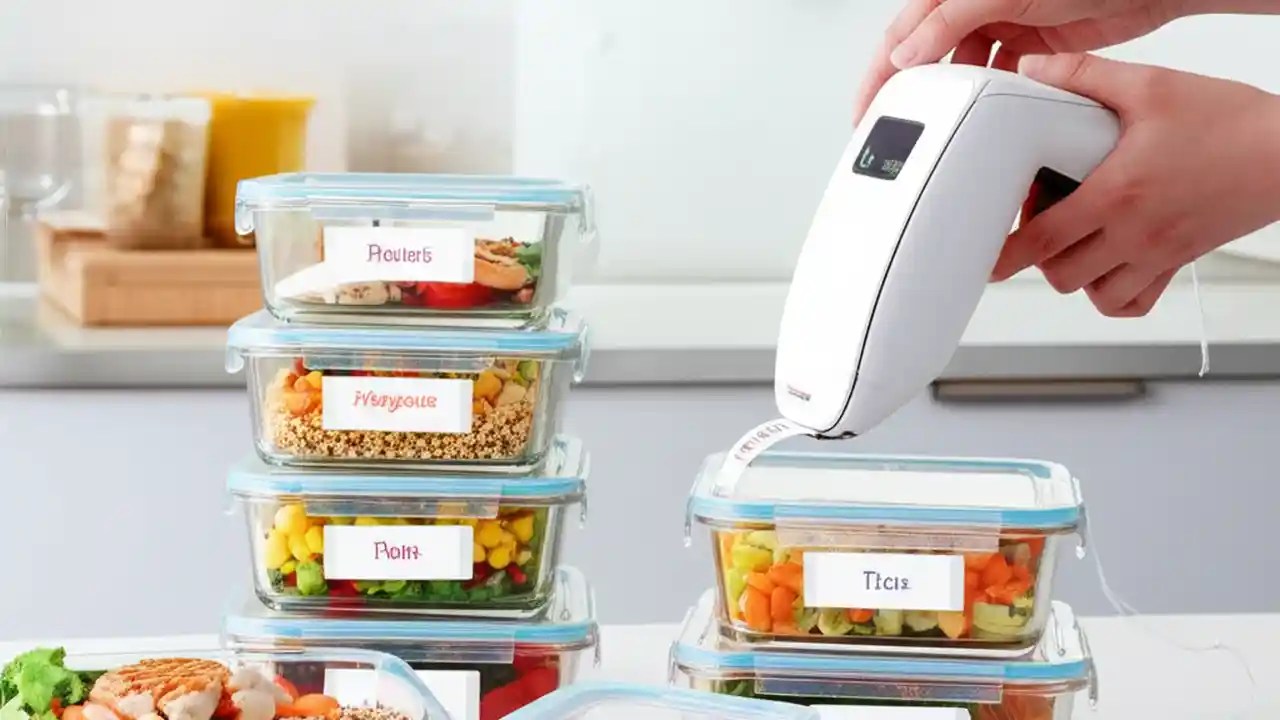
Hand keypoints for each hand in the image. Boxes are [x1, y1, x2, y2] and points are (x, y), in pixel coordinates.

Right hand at [853, 0, 1185, 121]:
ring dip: (957, 98)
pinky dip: (995, 97)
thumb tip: (906, 54)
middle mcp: (974, 5)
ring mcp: (1004, 25)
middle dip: (913, 93)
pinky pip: (1000, 78)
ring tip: (946, 125)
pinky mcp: (1032, 45)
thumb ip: (948, 20)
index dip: (879, 74)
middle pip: (927, 57)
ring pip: (964, 71)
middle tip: (898, 129)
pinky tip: (991, 113)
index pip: (901, 34)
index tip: (866, 110)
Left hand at [990, 53, 1279, 316]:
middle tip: (1043, 225)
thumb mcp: (1149, 86)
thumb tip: (1033, 72)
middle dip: (1040, 258)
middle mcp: (1135, 233)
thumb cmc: (1228, 121)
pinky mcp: (1179, 262)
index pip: (1043, 239)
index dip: (1007, 253)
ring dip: (1075, 278)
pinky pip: (1135, 303)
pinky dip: (1113, 295)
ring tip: (1074, 246)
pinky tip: (1108, 267)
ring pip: (1095, 296)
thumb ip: (1085, 77)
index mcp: (1118, 193)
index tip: (989, 255)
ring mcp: (1158, 254)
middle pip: (1061, 275)